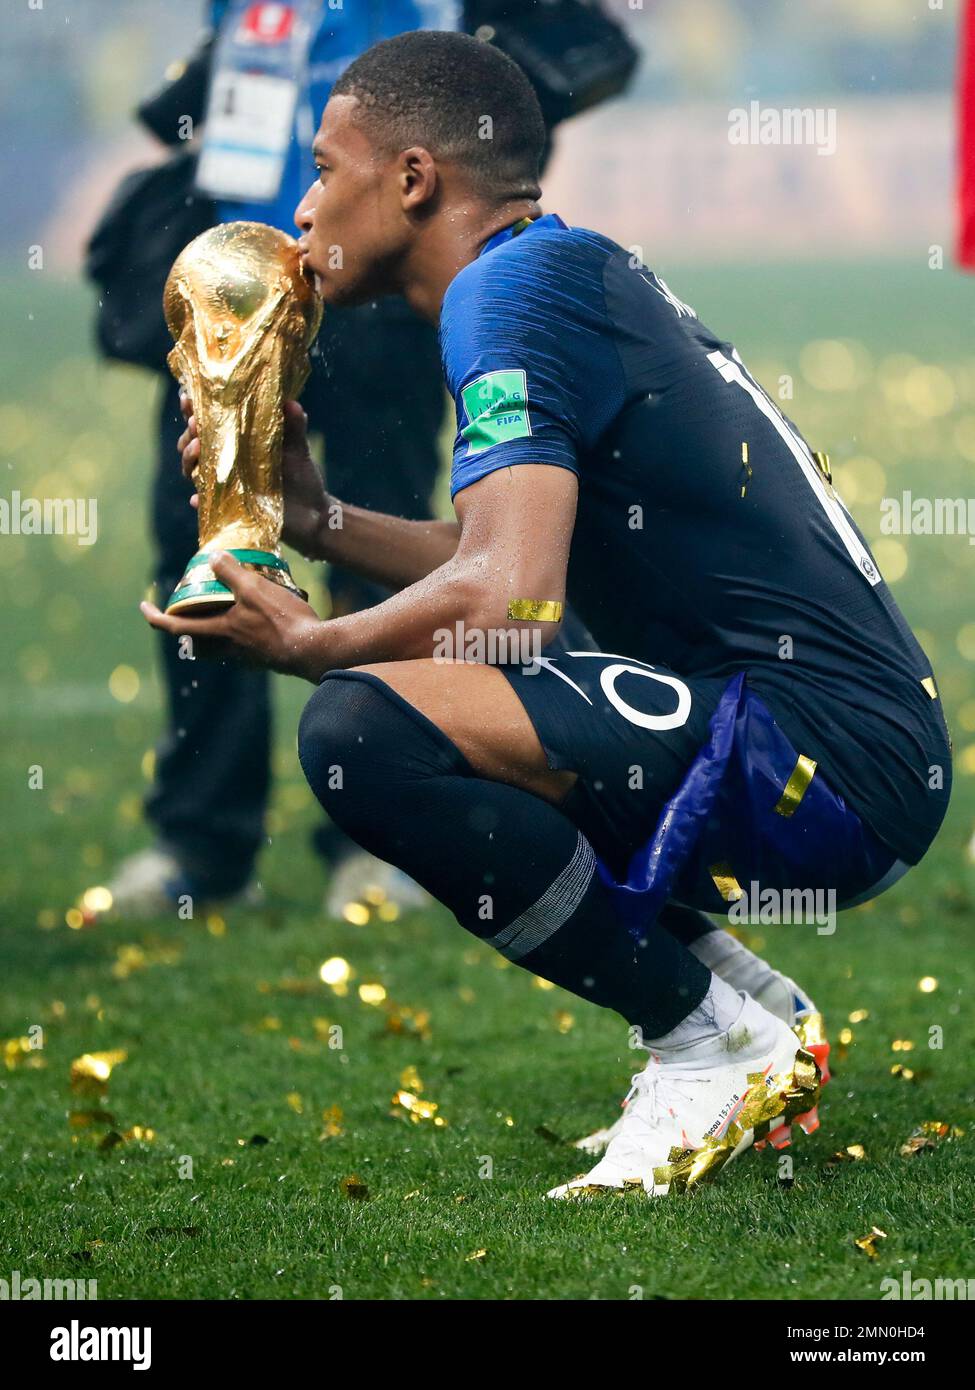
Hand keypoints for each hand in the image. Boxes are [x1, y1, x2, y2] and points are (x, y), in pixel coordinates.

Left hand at [140, 551, 325, 680]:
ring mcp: (248, 656)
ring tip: (222, 607)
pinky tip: (258, 614)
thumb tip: (214, 557)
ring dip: (215, 628)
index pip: (176, 627)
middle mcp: (229, 648)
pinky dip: (242, 630)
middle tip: (186, 611)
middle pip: (196, 643)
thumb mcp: (254, 589)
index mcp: (220, 632)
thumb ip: (231, 572)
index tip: (144, 607)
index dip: (155, 617)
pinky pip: (244, 645)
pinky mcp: (266, 657)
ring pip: (220, 644)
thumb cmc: (283, 621)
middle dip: (186, 628)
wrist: (313, 649)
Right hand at [177, 392, 332, 557]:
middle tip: (194, 423)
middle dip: (189, 432)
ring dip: (190, 458)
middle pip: (193, 444)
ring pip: (194, 470)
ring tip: (198, 448)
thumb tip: (293, 404)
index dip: (193, 409)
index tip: (188, 397)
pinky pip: (207, 504)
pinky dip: (199, 500)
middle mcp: (225, 462)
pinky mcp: (229, 508)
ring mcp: (225, 485)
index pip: (208, 422)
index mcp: (237, 441)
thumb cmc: (301, 476)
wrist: (312, 512)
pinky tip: (196, 498)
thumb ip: (294, 426)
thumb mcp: (298, 449)